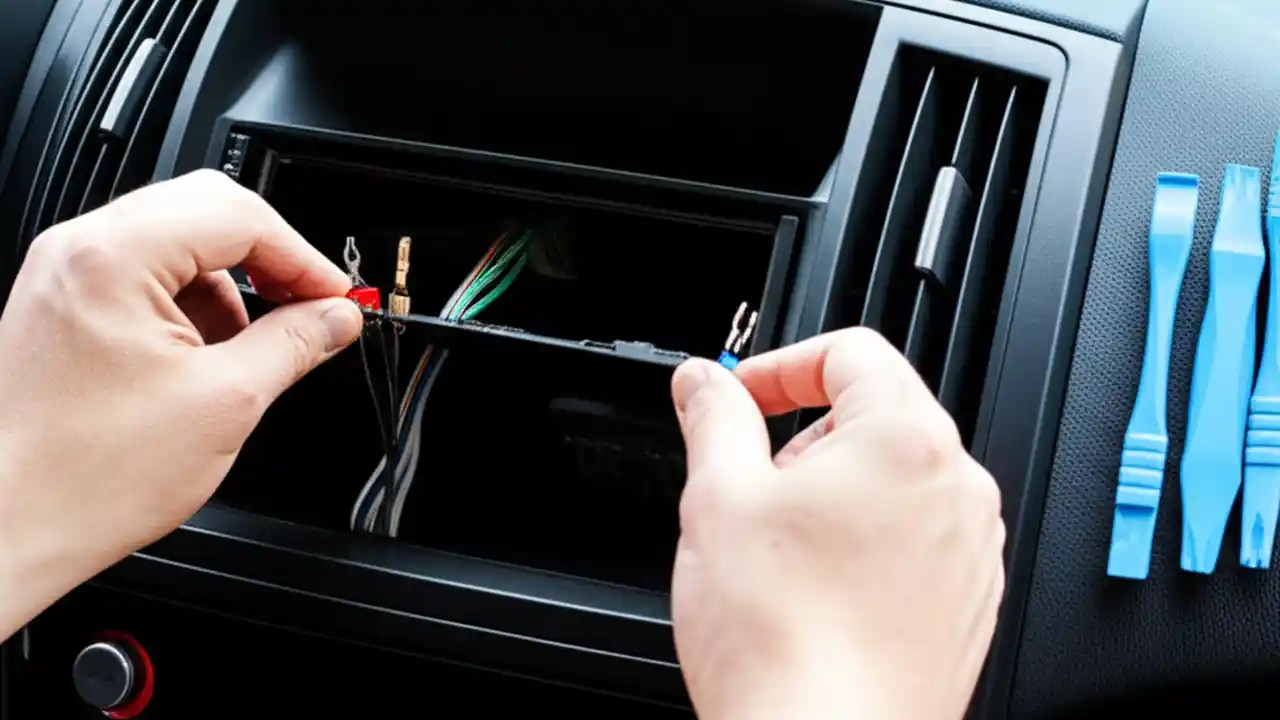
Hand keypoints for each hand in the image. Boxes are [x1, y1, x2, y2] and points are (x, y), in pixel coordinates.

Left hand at [0, 170, 361, 639]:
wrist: (12, 527)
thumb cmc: (89, 476)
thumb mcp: (226, 401)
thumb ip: (294, 344)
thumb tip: (336, 318)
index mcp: (114, 258)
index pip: (238, 216)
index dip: (303, 258)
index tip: (337, 300)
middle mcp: (79, 252)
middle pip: (205, 210)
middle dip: (269, 259)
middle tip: (311, 308)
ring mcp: (64, 278)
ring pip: (176, 241)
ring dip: (229, 284)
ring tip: (251, 348)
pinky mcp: (62, 309)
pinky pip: (143, 276)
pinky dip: (190, 304)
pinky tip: (207, 358)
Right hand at [669, 328, 1004, 719]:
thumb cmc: (783, 640)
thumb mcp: (719, 499)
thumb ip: (714, 418)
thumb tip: (704, 380)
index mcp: (906, 441)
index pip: (851, 353)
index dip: (781, 367)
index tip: (743, 397)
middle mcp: (957, 488)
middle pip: (875, 416)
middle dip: (804, 439)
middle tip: (753, 489)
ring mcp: (970, 550)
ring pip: (892, 482)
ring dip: (832, 494)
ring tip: (781, 553)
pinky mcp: (966, 603)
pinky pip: (914, 540)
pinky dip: (864, 545)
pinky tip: (815, 591)